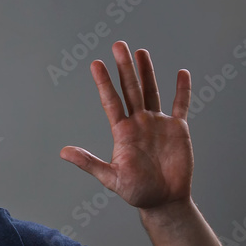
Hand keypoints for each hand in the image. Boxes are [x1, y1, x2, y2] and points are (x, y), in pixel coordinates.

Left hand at [60, 41, 192, 209]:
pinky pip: (181, 105)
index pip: (111, 101)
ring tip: (140, 52)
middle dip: (124, 68)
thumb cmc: (135, 191)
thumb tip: (63, 152)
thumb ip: (88, 162)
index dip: (104, 83)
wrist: (163, 200)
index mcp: (122, 131)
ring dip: (146, 72)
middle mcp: (139, 122)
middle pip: (131, 89)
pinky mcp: (177, 129)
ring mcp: (158, 123)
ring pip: (151, 91)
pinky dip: (182, 90)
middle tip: (118, 45)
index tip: (95, 64)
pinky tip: (181, 73)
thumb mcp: (110, 177)